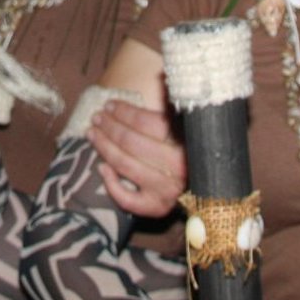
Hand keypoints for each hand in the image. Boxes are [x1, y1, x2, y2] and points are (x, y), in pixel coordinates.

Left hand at [88, 98, 185, 217]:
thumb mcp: (182, 127)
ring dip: (104, 147)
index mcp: (185, 140)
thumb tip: (140, 92)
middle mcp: (178, 166)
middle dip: (110, 126)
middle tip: (96, 117)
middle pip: (132, 142)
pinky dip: (111, 183)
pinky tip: (102, 168)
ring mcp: (168, 188)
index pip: (146, 122)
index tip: (109, 105)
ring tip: (92, 134)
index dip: (124, 112)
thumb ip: (164, 114)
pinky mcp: (158, 207)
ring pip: (125, 164)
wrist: (207, 189)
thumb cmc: (186, 150)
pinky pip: (128, 198)